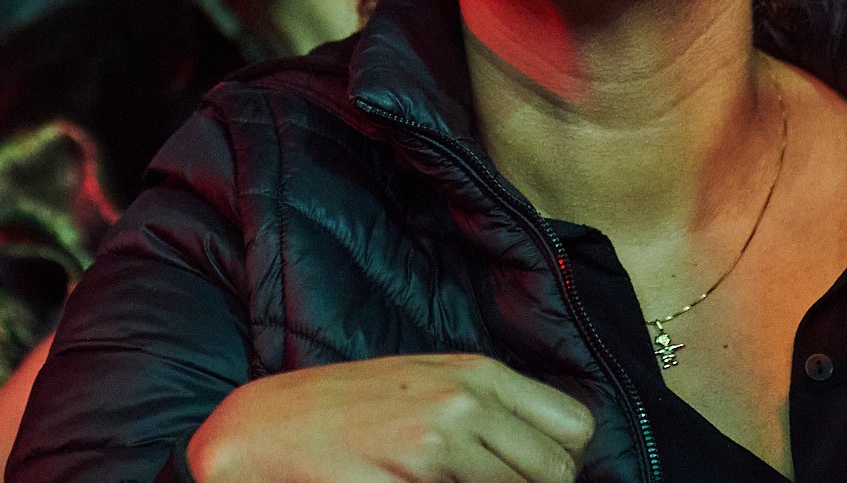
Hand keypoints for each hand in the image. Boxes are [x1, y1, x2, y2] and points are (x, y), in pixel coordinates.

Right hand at [186, 354, 594, 482]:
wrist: (270, 429)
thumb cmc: (349, 414)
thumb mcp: (425, 391)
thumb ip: (483, 412)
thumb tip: (545, 457)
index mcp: (478, 373)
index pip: (576, 425)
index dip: (563, 463)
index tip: (531, 477)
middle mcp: (469, 398)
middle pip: (559, 471)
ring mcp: (443, 436)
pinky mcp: (418, 472)